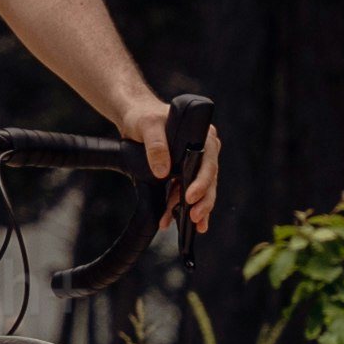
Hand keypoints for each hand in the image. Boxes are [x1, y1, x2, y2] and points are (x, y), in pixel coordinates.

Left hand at [129, 95, 218, 236]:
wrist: (135, 118)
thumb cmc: (144, 116)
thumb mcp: (148, 125)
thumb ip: (156, 145)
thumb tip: (162, 171)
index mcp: (202, 136)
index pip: (208, 161)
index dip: (202, 182)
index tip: (191, 197)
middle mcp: (204, 149)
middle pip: (208, 180)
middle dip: (202, 202)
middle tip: (194, 218)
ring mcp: (195, 162)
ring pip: (199, 190)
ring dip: (191, 209)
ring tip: (186, 227)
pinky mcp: (184, 172)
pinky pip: (185, 192)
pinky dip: (181, 207)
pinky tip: (176, 221)